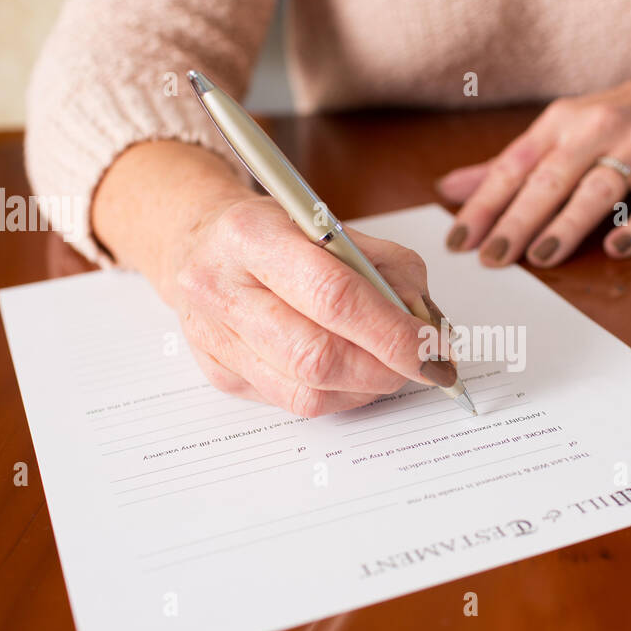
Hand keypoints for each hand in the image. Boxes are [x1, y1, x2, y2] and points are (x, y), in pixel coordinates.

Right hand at [161, 196, 457, 416]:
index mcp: (253, 236)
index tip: (432, 346)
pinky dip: (340, 395)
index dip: (392, 331)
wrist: (198, 242)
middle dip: (385, 369)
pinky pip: (293, 403)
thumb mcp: (332, 226)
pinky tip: (355, 374)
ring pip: (306, 391)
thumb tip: (428, 326)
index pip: (333, 296)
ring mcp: (214, 339)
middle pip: (317, 356)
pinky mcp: (219, 374)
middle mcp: (221, 289)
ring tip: (390, 367)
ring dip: (366, 388)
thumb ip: (388, 268)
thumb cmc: (275, 233)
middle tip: (421, 364)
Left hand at [437, 68, 630, 266]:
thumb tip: (448, 190)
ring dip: (568, 224)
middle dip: (517, 219)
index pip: (514, 166)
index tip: (458, 241)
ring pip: (598, 190)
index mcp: (562, 122)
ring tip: (541, 256)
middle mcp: (598, 130)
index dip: (484, 204)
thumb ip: (508, 165)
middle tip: (491, 257)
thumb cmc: (618, 123)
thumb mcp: (561, 132)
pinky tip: (615, 249)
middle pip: (550, 179)